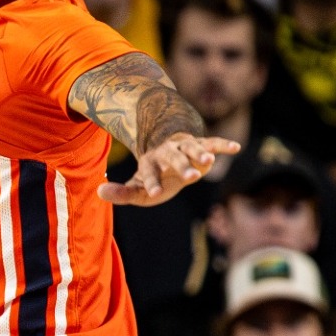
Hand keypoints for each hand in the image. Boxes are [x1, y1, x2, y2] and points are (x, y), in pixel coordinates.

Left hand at [99, 132, 238, 205]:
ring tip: (209, 161)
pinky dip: (222, 144)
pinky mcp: (200, 144)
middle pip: (173, 158)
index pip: (148, 174)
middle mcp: (167, 152)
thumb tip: (100, 191)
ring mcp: (184, 147)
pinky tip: (236, 147)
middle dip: (182, 167)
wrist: (167, 151)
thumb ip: (121, 192)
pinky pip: (211, 142)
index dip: (150, 182)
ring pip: (191, 147)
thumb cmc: (154, 175)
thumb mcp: (137, 187)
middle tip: (191, 178)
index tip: (154, 192)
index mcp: (150, 163)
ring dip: (200, 153)